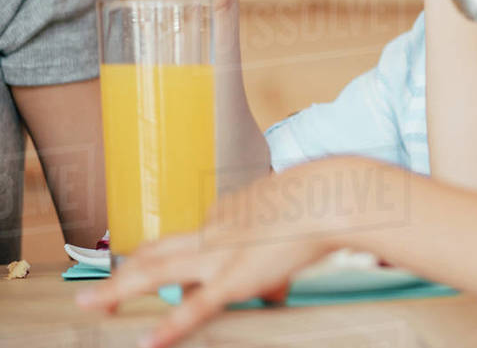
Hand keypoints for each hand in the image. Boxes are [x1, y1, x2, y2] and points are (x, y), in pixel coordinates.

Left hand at [76, 157, 400, 347]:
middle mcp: (216, 229)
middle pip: (159, 249)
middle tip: (99, 287)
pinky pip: (196, 307)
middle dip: (127, 268)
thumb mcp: (294, 204)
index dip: (184, 254)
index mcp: (232, 211)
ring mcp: (220, 252)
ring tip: (95, 303)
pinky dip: (171, 326)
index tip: (175, 265)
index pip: (197, 236)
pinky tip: (149, 341)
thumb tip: (284, 238)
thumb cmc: (324, 195)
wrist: (331, 194)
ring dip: (121, 287)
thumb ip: (278, 221)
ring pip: (156, 269)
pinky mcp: (234, 277)